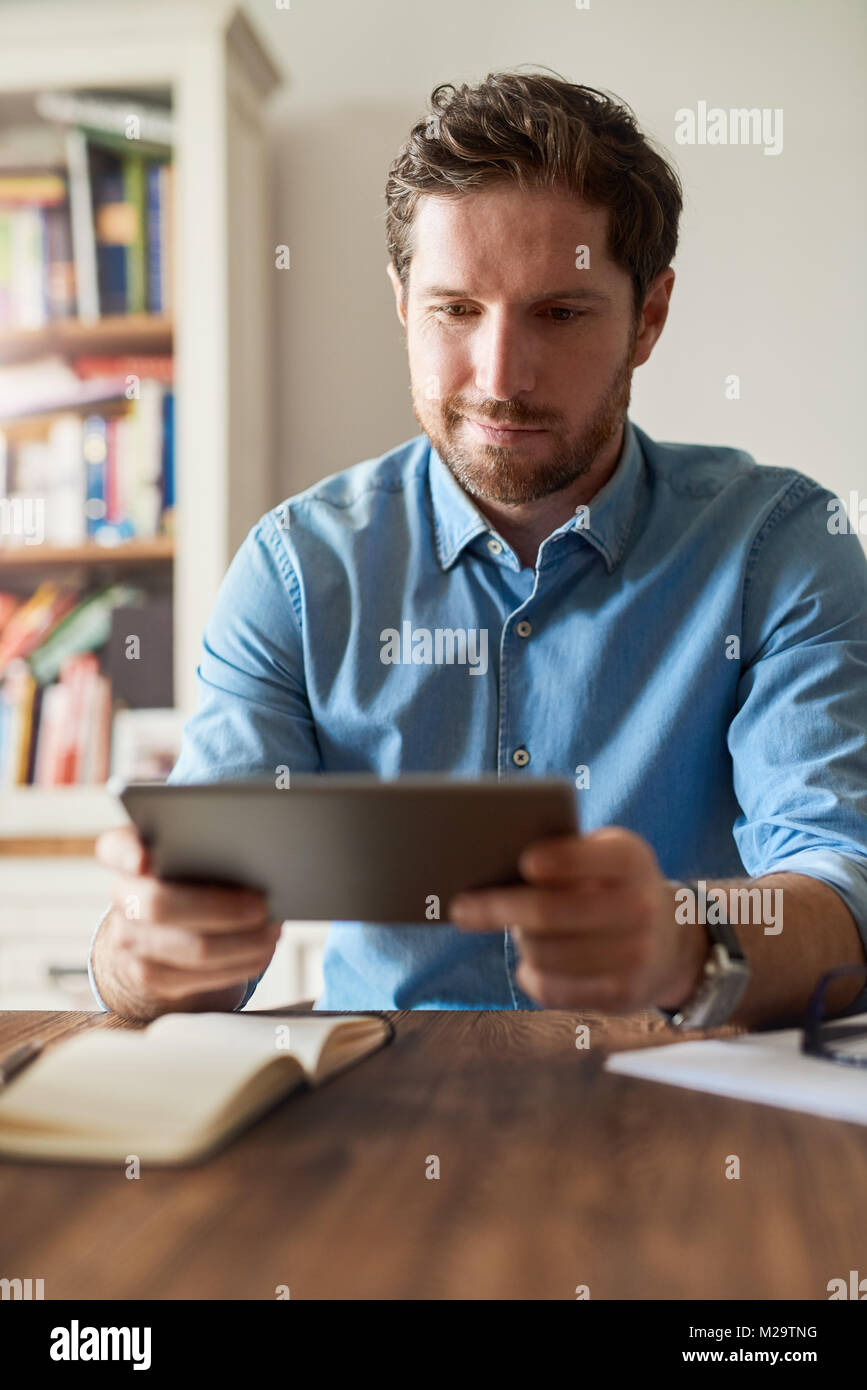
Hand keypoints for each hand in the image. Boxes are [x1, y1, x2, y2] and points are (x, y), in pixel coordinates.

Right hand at [93, 824, 282, 1018]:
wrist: (159, 929)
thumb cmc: (188, 877)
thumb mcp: (188, 853)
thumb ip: (204, 848)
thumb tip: (255, 860)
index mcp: (125, 853)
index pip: (116, 848)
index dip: (128, 854)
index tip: (145, 860)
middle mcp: (121, 895)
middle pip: (161, 904)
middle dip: (220, 908)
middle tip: (262, 905)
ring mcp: (128, 939)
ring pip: (190, 948)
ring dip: (242, 943)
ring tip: (272, 931)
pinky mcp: (147, 975)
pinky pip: (197, 977)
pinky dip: (238, 965)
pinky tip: (261, 953)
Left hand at [447, 827, 708, 1011]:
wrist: (671, 942)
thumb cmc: (613, 887)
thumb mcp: (603, 858)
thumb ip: (564, 855)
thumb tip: (489, 868)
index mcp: (631, 859)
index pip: (586, 857)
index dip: (555, 860)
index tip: (523, 862)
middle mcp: (640, 906)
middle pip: (549, 911)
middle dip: (497, 909)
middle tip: (460, 908)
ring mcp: (636, 954)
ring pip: (545, 952)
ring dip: (519, 941)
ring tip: (512, 932)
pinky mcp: (622, 995)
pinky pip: (555, 989)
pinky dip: (532, 976)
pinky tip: (528, 966)